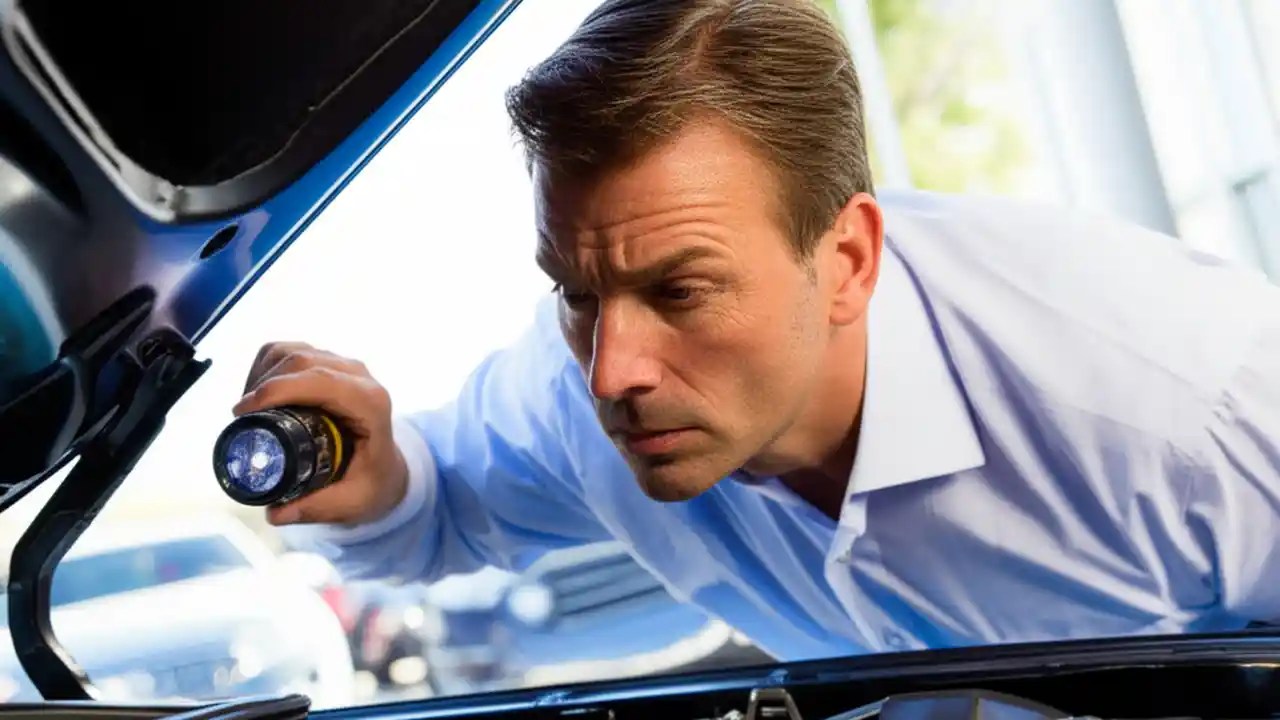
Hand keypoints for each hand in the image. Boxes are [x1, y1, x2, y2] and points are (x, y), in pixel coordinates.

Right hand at [233, 342, 408, 526]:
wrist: (386, 467)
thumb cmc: (372, 482)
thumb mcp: (352, 502)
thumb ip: (316, 508)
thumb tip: (276, 512)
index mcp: (370, 404)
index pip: (322, 381)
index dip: (279, 389)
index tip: (244, 411)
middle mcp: (359, 376)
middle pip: (301, 361)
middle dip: (263, 385)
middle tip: (240, 418)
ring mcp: (343, 365)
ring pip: (292, 351)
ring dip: (262, 374)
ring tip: (248, 409)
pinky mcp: (327, 362)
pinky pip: (289, 351)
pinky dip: (266, 366)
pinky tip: (257, 393)